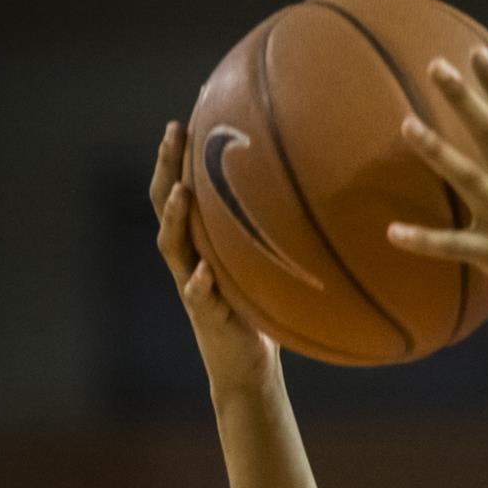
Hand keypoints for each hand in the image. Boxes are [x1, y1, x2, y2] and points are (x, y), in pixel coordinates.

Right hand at [150, 121, 279, 395]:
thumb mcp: (270, 266)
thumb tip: (321, 195)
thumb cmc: (265, 312)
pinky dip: (200, 283)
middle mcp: (190, 259)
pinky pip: (198, 297)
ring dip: (175, 218)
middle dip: (166, 168)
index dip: (178, 157)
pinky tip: (206, 270)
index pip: (182, 191)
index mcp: (202, 244)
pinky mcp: (206, 318)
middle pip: (166, 206)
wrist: (248, 368)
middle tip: (173, 132)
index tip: (184, 119)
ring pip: (173, 247)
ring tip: (181, 190)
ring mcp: (192, 287)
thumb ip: (278, 236)